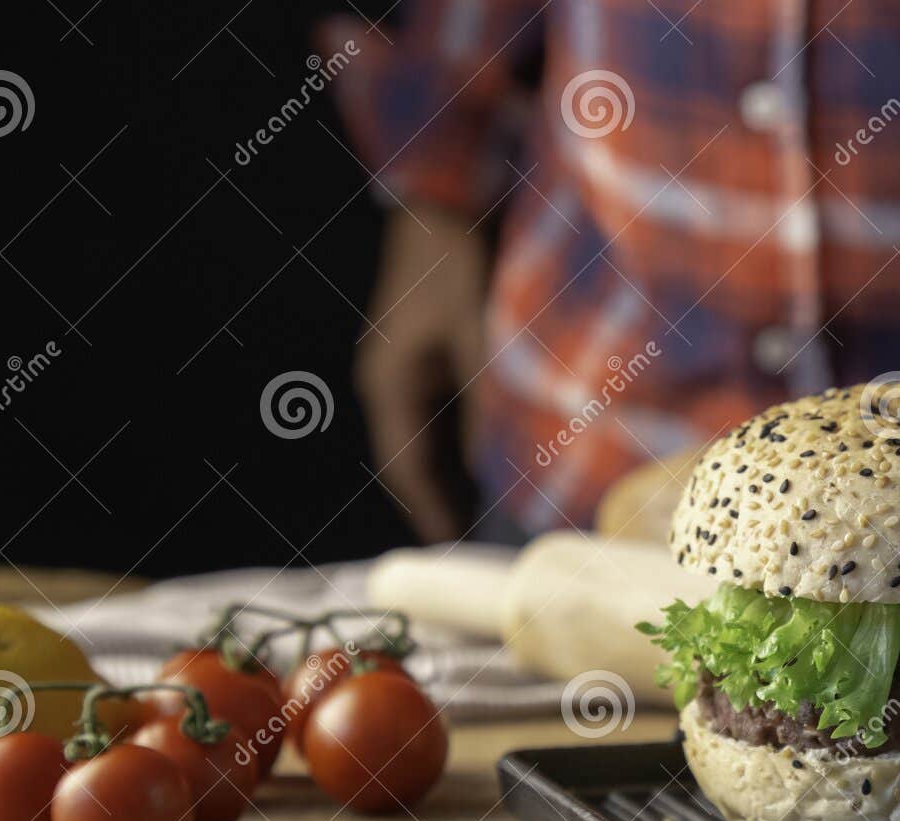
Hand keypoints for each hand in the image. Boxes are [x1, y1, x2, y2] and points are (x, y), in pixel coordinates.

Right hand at [356, 204, 487, 542]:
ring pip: (440, 437)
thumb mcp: (481, 338)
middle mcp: (394, 380)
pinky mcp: (439, 347)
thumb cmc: (462, 260)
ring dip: (467, 471)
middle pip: (421, 460)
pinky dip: (476, 437)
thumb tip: (506, 470)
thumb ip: (490, 405)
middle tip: (491, 542)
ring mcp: (414, 363)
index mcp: (391, 385)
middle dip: (454, 500)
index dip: (435, 514)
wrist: (454, 190)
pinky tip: (508, 452)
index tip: (460, 552)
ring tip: (505, 509)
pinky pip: (454, 410)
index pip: (407, 471)